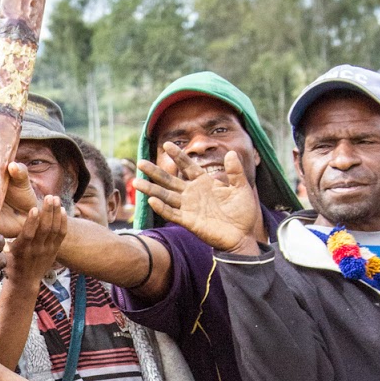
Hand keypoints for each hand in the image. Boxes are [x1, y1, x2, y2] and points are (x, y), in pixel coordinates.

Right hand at [7, 196, 66, 288]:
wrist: (26, 281)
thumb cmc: (11, 264)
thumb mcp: (4, 255)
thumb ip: (0, 245)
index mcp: (21, 250)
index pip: (28, 234)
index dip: (32, 221)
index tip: (33, 207)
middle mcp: (35, 250)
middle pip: (45, 228)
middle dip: (48, 211)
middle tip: (49, 196)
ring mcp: (47, 250)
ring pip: (54, 229)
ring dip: (56, 212)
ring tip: (55, 198)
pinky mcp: (54, 250)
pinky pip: (61, 234)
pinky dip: (63, 222)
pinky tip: (62, 210)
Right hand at [133, 149, 259, 253]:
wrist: (242, 236)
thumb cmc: (242, 212)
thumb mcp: (241, 188)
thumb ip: (235, 172)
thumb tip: (232, 153)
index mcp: (204, 183)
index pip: (187, 166)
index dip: (178, 155)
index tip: (167, 144)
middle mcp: (192, 193)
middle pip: (169, 180)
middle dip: (155, 171)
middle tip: (141, 162)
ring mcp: (189, 207)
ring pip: (165, 196)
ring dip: (151, 189)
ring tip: (136, 182)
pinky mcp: (189, 221)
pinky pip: (172, 213)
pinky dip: (162, 208)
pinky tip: (152, 200)